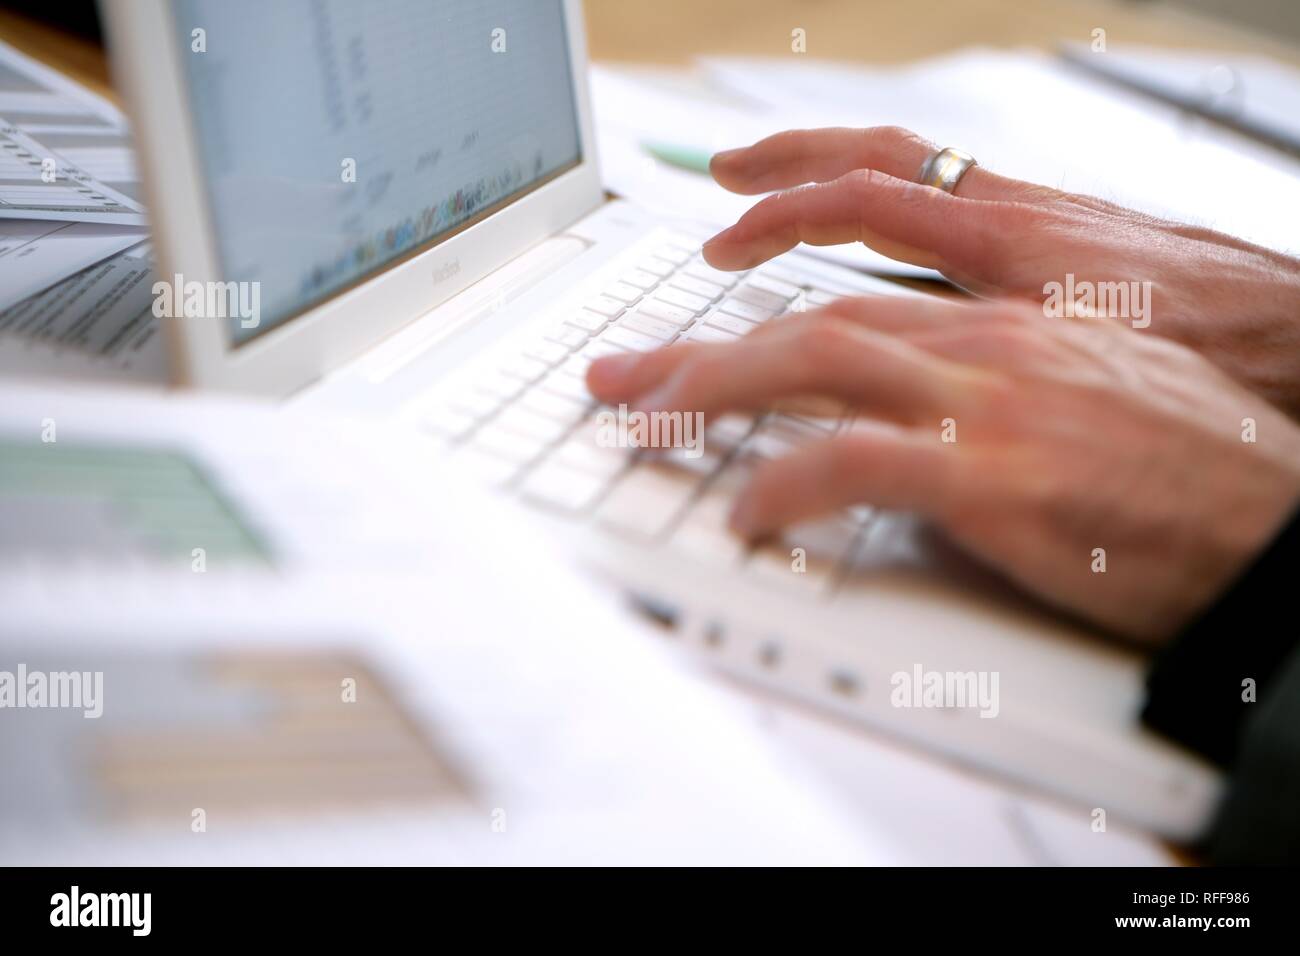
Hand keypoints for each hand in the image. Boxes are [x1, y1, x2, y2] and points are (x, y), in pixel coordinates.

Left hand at [586, 297, 1299, 641]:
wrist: (1274, 519)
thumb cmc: (1187, 473)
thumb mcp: (1078, 406)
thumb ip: (987, 400)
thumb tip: (913, 427)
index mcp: (1005, 320)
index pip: (850, 295)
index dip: (756, 315)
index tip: (694, 338)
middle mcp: (985, 342)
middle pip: (809, 319)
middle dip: (700, 350)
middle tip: (624, 380)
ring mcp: (988, 400)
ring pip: (814, 358)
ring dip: (711, 388)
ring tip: (646, 423)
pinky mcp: (996, 474)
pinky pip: (854, 460)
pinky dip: (784, 482)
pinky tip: (745, 511)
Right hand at [704, 126, 1299, 415]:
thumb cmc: (1214, 352)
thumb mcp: (1083, 369)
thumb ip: (989, 359)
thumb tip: (896, 386)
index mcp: (1011, 239)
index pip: (866, 199)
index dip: (779, 216)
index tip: (723, 240)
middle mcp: (1020, 210)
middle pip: (880, 155)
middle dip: (789, 159)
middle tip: (725, 173)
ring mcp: (1039, 213)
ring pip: (917, 164)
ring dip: (833, 166)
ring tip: (778, 180)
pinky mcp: (1060, 230)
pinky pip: (953, 189)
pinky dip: (891, 193)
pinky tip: (878, 227)